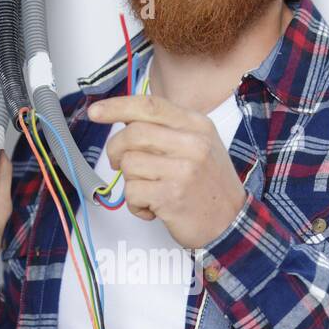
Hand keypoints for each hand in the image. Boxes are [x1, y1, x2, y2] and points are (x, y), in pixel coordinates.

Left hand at [88, 93, 246, 249]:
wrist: (232, 223)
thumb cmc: (210, 185)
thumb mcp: (200, 144)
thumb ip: (167, 129)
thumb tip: (125, 121)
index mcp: (196, 125)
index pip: (149, 105)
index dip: (117, 106)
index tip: (95, 112)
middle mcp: (192, 143)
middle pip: (132, 133)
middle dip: (116, 150)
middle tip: (120, 164)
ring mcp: (183, 170)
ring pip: (129, 164)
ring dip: (130, 182)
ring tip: (149, 192)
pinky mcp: (171, 196)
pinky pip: (132, 192)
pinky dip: (135, 204)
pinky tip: (152, 208)